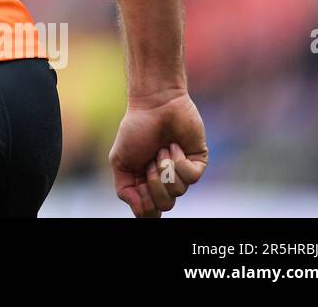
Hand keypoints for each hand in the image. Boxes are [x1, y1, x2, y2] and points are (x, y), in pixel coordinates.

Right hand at [108, 91, 207, 216]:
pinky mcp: (197, 162)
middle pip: (165, 205)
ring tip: (162, 148)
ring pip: (178, 190)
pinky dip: (179, 161)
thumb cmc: (135, 129)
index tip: (139, 185)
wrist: (154, 104)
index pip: (150, 211)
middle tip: (150, 162)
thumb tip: (141, 212)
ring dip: (165, 167)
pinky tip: (175, 146)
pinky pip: (191, 177)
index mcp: (145, 183)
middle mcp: (165, 181)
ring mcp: (182, 172)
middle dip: (154, 183)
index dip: (144, 203)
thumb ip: (124, 189)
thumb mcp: (119, 161)